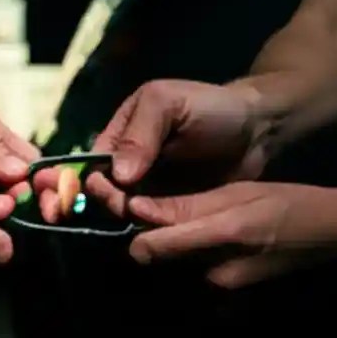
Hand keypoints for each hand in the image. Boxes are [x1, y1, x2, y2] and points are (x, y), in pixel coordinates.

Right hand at [35, 79, 266, 221]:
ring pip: (123, 213)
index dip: (77, 181)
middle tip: (127, 205)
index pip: (87, 164)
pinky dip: (148, 231)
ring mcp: (148, 190)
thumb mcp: (169, 104)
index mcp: (118, 136)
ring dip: (126, 220)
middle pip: (100, 193)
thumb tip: (118, 174)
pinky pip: (151, 225)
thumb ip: (140, 133)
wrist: (259, 130)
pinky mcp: (171, 210)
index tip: (81, 195)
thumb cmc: (211, 107)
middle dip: (104, 202)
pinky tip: (155, 234)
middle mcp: (126, 166)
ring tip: (144, 219)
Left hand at [124, 182, 336, 288]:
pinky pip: (190, 277)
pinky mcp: (228, 296)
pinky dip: (184, 261)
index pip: (151, 247)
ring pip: (171, 269)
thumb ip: (186, 207)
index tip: (120, 205)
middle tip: (142, 211)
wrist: (336, 233)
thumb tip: (136, 209)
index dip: (131, 227)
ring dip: (165, 250)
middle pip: (157, 260)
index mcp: (223, 237)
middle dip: (146, 239)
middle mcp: (218, 274)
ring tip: (172, 225)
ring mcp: (224, 290)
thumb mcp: (237, 194)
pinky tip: (197, 242)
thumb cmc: (288, 203)